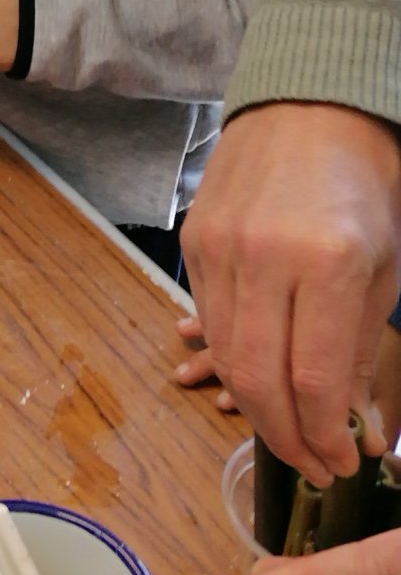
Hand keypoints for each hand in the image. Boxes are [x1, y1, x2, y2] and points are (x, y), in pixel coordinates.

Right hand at [182, 105, 400, 483]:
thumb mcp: (383, 270)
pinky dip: (233, 357)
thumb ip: (359, 350)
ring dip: (255, 407)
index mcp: (325, 262)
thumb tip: (349, 426)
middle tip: (311, 463)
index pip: (311, 380)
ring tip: (287, 429)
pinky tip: (260, 371)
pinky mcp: (192, 239)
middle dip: (286, 437)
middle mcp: (262, 255)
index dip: (323, 437)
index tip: (340, 463)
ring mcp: (218, 245)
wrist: (308, 110)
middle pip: (257, 378)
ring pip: (225, 354)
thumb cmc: (363, 187)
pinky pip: (208, 317)